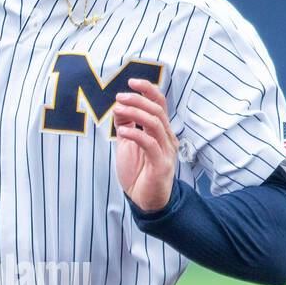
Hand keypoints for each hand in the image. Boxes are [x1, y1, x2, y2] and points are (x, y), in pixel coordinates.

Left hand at [113, 78, 178, 212]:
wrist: (145, 202)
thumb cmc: (138, 174)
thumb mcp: (128, 145)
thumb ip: (126, 126)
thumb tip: (119, 107)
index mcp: (161, 132)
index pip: (159, 104)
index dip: (148, 89)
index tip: (131, 81)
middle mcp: (167, 138)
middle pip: (157, 110)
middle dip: (138, 99)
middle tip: (119, 97)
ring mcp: (166, 151)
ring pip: (155, 123)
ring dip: (135, 113)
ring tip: (118, 110)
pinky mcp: (161, 165)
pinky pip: (149, 144)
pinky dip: (135, 135)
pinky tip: (121, 133)